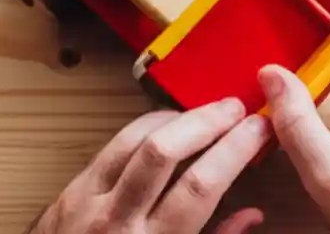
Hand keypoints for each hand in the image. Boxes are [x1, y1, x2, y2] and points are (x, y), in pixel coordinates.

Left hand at [31, 99, 270, 233]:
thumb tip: (251, 215)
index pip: (199, 188)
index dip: (233, 150)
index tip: (258, 129)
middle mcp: (118, 222)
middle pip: (160, 152)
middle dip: (203, 121)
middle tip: (234, 107)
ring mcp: (89, 202)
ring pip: (132, 139)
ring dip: (174, 117)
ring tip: (206, 112)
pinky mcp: (71, 191)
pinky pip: (111, 146)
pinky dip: (143, 129)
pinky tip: (166, 126)